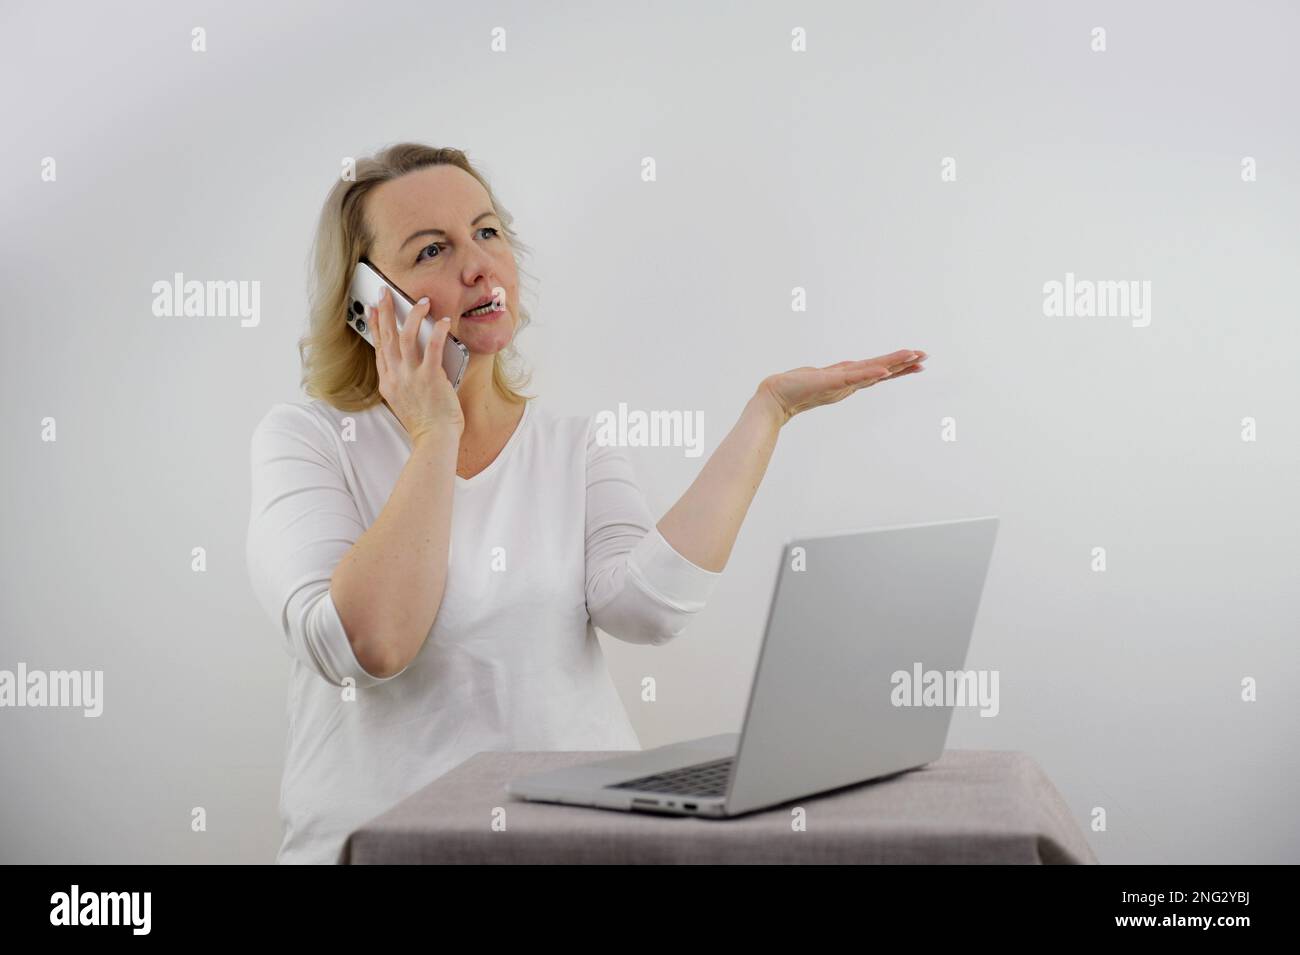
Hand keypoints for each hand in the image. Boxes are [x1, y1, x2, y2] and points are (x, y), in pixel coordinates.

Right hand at [371, 286, 464, 441]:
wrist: (434, 440)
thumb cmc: (425, 424)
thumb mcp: (404, 401)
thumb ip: (404, 382)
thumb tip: (413, 364)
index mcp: (388, 383)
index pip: (379, 348)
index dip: (374, 327)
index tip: (372, 310)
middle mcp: (395, 377)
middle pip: (387, 337)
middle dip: (385, 312)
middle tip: (385, 293)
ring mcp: (411, 376)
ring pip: (406, 337)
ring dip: (413, 316)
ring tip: (422, 301)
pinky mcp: (429, 377)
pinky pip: (432, 347)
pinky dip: (438, 331)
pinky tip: (444, 321)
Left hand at [755, 349, 927, 426]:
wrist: (776, 397)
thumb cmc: (797, 388)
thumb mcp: (821, 379)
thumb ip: (835, 377)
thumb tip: (845, 371)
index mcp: (849, 378)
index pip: (878, 369)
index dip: (898, 365)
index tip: (917, 358)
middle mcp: (849, 380)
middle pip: (881, 369)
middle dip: (903, 363)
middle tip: (925, 357)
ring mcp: (841, 382)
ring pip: (872, 372)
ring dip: (893, 365)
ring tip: (911, 359)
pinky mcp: (830, 383)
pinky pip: (854, 377)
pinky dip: (869, 374)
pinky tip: (883, 371)